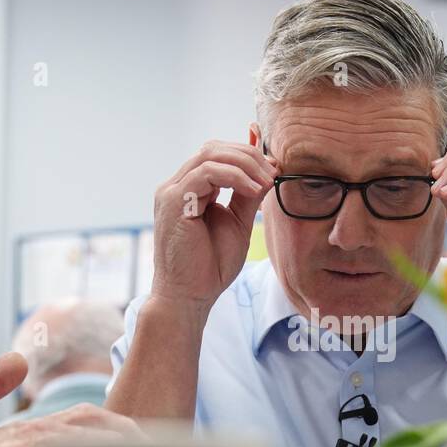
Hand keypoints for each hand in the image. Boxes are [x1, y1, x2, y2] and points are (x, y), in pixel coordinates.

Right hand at [151, 140, 277, 313]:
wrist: (189, 297)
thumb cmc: (210, 267)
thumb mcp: (237, 223)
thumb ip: (248, 196)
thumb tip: (268, 169)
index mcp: (190, 190)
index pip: (216, 155)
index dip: (247, 152)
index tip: (275, 165)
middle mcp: (177, 186)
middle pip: (213, 148)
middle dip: (249, 155)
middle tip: (274, 171)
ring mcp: (172, 192)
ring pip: (210, 155)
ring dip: (245, 164)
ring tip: (267, 181)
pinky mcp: (172, 202)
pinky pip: (206, 173)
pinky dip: (235, 176)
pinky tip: (254, 190)